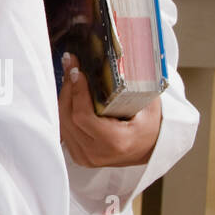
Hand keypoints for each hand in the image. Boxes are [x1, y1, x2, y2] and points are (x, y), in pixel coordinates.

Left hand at [58, 52, 161, 166]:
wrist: (151, 148)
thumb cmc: (151, 125)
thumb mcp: (148, 104)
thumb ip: (132, 83)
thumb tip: (115, 57)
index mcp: (115, 142)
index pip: (83, 116)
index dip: (77, 92)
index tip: (77, 71)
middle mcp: (97, 153)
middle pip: (68, 117)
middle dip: (68, 88)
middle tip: (70, 65)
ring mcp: (86, 157)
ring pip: (62, 122)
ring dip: (64, 97)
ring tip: (70, 76)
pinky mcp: (79, 156)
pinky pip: (64, 129)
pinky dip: (65, 109)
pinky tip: (70, 93)